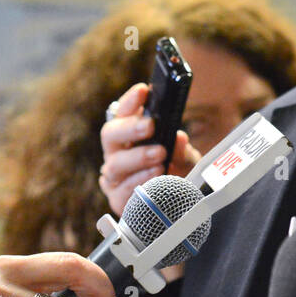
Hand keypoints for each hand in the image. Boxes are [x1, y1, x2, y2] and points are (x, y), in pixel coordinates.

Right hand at [99, 83, 201, 216]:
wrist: (176, 206)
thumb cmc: (176, 171)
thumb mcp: (185, 157)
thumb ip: (181, 148)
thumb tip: (179, 138)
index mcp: (128, 135)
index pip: (122, 112)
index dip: (130, 101)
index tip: (143, 90)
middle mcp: (116, 153)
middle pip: (110, 134)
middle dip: (130, 128)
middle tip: (150, 126)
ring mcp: (114, 177)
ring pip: (115, 165)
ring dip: (138, 158)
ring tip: (159, 156)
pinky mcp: (117, 200)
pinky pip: (122, 191)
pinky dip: (140, 183)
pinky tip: (155, 177)